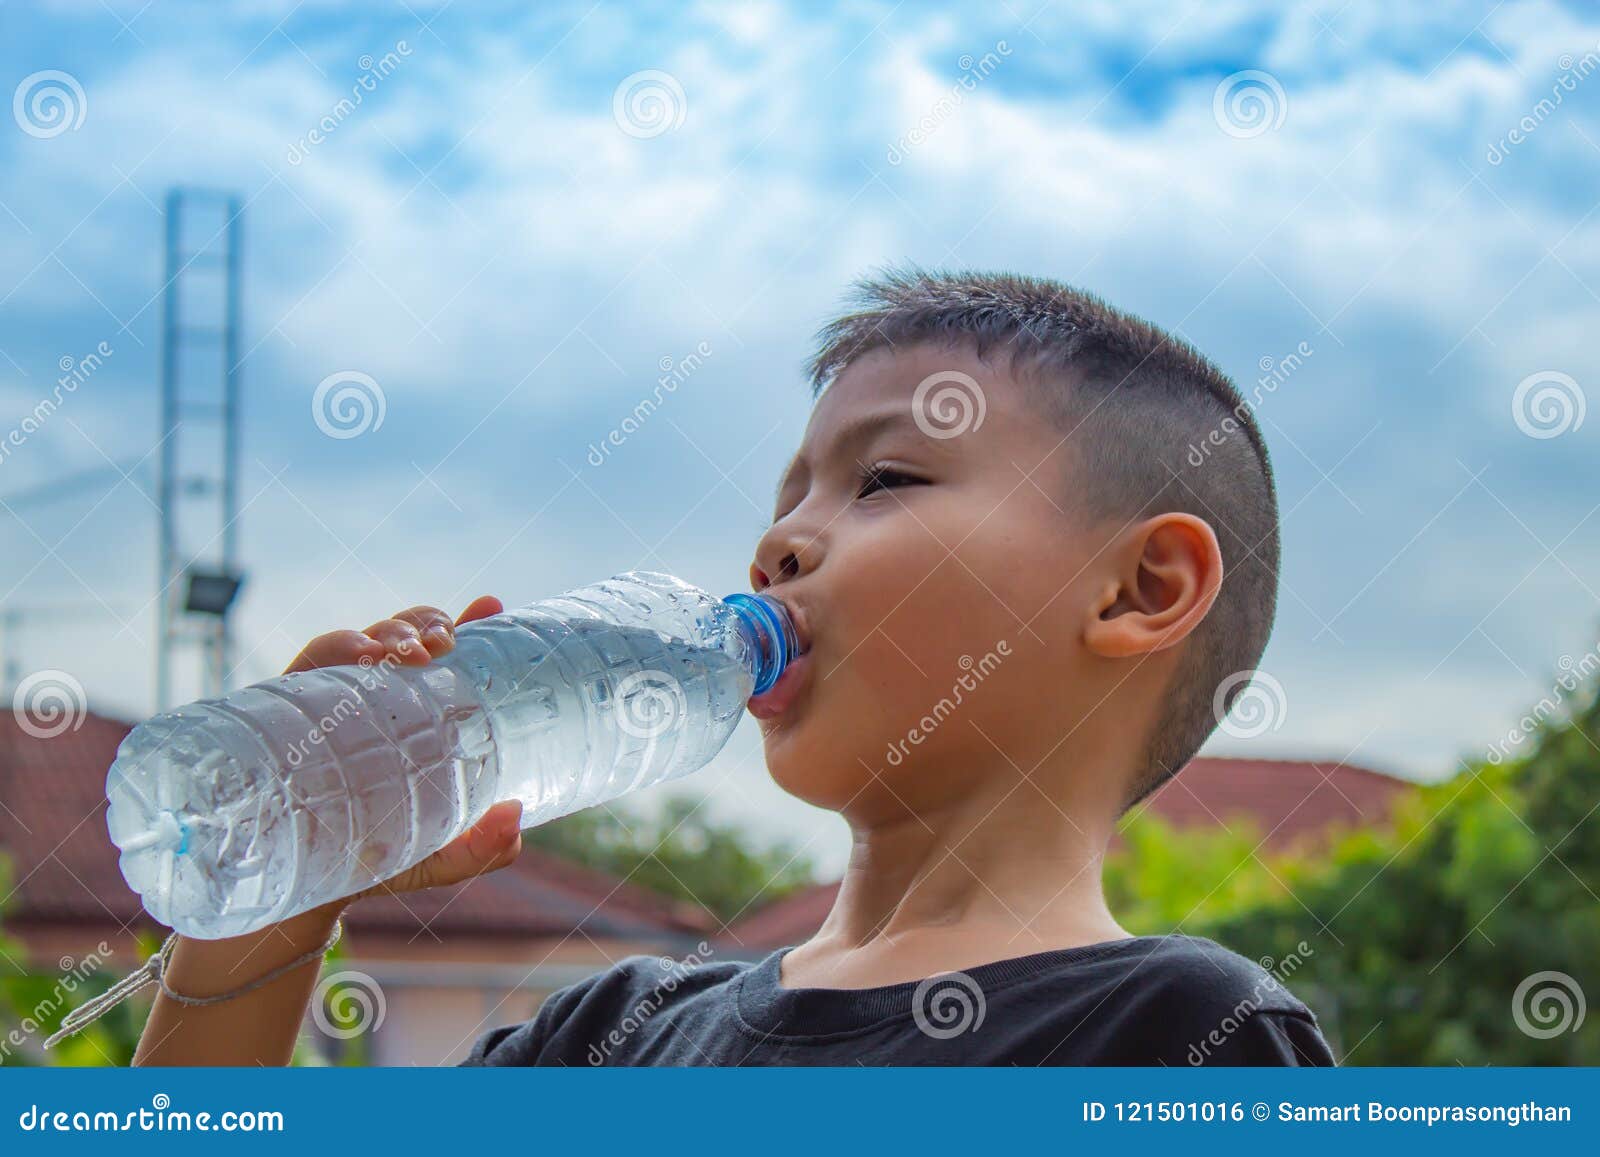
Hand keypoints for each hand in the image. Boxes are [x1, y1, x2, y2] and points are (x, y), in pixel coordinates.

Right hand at [284, 595, 523, 909]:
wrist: (301, 890)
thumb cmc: (375, 859)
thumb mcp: (436, 854)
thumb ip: (479, 845)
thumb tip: (515, 819)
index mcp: (413, 717)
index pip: (443, 658)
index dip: (467, 624)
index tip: (491, 606)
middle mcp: (375, 699)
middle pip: (405, 636)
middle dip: (427, 624)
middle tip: (444, 644)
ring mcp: (334, 698)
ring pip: (364, 638)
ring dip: (392, 631)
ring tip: (411, 652)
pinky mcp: (292, 706)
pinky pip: (314, 660)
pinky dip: (340, 646)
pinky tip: (362, 657)